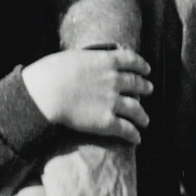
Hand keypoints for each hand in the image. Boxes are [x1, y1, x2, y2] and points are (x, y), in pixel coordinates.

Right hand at [21, 47, 152, 143]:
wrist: (46, 93)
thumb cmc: (52, 72)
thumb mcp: (74, 56)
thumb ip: (89, 58)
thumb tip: (92, 59)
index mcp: (106, 61)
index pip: (131, 60)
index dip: (141, 65)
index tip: (146, 69)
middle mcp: (114, 80)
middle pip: (136, 83)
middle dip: (145, 87)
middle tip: (149, 90)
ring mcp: (112, 101)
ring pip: (136, 109)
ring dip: (143, 115)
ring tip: (145, 120)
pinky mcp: (106, 122)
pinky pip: (126, 129)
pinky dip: (134, 135)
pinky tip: (137, 139)